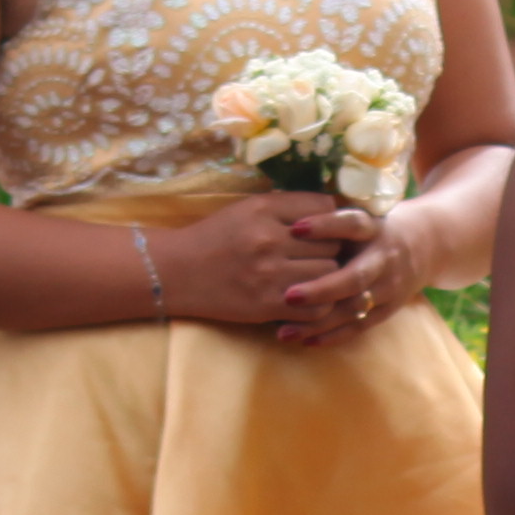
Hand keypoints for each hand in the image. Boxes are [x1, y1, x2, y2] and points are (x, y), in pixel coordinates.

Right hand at [141, 188, 360, 327]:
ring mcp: (269, 274)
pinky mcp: (267, 305)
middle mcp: (268, 239)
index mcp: (265, 208)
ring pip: (329, 274)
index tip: (324, 230)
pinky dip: (316, 307)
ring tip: (309, 278)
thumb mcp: (249, 208)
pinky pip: (316, 307)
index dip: (331, 220)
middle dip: (329, 250)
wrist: (177, 272)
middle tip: (315, 257)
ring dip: (324, 279)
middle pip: (332, 243)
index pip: (326, 208)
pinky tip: (303, 300)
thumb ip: (289, 207)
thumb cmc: (217, 237)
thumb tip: (337, 211)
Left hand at [271, 196, 423, 346]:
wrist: (426, 245)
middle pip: (355, 277)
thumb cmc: (374, 228)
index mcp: (375, 228)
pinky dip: (332, 336)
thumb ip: (330, 219)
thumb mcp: (361, 214)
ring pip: (354, 308)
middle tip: (288, 296)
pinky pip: (359, 327)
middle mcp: (384, 259)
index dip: (326, 226)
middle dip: (321, 289)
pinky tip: (304, 341)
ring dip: (319, 321)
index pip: (352, 224)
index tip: (295, 228)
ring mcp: (389, 287)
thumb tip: (280, 215)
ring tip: (284, 330)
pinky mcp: (388, 310)